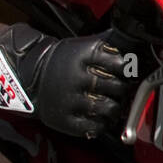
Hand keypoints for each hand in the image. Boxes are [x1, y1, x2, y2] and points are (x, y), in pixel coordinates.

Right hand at [0, 24, 135, 138]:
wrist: (28, 76)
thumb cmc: (63, 60)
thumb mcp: (82, 45)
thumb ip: (107, 44)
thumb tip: (134, 35)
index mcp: (84, 55)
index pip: (120, 63)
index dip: (127, 70)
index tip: (125, 72)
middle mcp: (77, 77)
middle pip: (118, 87)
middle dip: (122, 89)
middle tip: (120, 90)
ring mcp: (70, 99)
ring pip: (109, 108)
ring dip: (115, 108)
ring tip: (112, 104)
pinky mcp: (64, 119)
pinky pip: (93, 127)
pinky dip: (101, 124)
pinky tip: (99, 117)